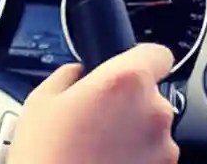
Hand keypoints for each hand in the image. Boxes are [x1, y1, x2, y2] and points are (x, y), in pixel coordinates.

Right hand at [9, 43, 178, 163]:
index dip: (141, 60)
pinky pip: (154, 155)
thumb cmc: (46, 158)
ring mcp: (163, 145)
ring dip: (134, 133)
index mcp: (127, 81)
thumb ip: (71, 74)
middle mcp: (154, 110)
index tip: (128, 69)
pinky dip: (138, 158)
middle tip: (97, 121)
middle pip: (151, 95)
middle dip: (128, 104)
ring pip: (153, 127)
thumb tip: (81, 72)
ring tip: (99, 149)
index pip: (157, 53)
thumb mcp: (42, 101)